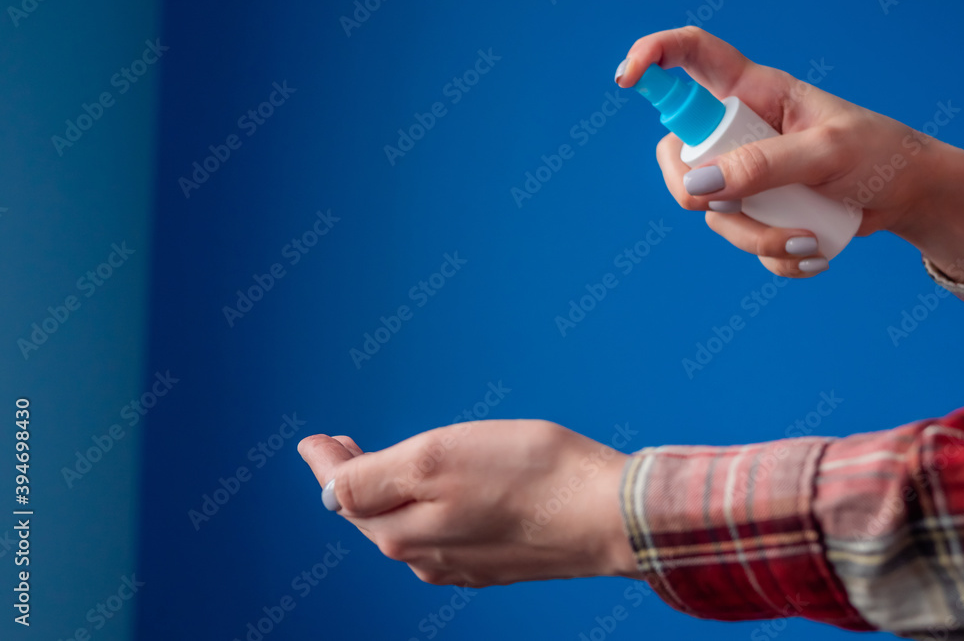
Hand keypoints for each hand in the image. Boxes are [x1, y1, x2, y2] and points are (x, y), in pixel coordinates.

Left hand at [297, 420, 639, 586]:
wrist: (607, 515)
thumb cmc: (527, 475)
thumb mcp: (434, 459)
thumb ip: (371, 478)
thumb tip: (327, 486)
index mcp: (401, 530)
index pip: (345, 495)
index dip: (328, 463)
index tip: (314, 440)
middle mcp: (425, 556)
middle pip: (373, 516)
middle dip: (354, 480)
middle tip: (341, 447)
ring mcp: (462, 563)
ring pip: (407, 528)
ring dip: (389, 497)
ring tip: (382, 467)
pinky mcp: (496, 561)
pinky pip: (442, 538)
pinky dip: (426, 512)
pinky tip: (436, 501)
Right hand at [616, 27, 963, 280]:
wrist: (908, 194)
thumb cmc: (876, 152)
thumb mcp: (826, 153)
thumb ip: (763, 165)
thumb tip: (697, 187)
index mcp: (753, 92)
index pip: (691, 55)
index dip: (652, 57)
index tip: (626, 81)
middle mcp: (739, 131)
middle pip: (679, 157)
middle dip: (697, 196)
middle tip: (727, 211)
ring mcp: (745, 173)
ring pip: (713, 213)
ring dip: (757, 239)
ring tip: (812, 241)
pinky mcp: (757, 210)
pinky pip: (741, 241)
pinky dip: (775, 257)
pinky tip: (814, 253)